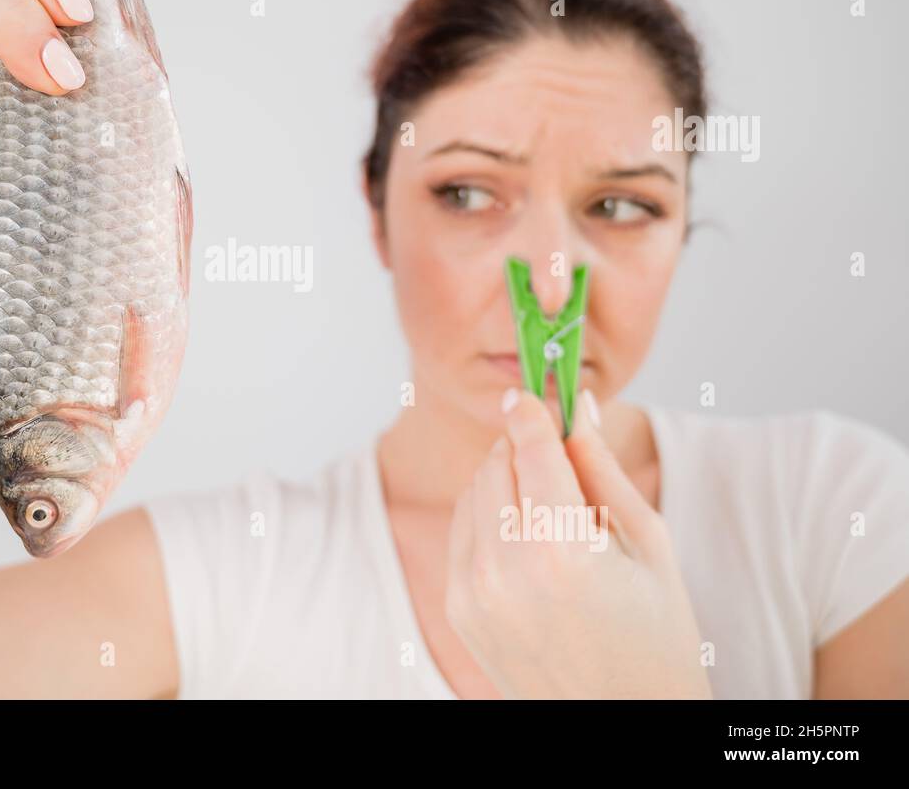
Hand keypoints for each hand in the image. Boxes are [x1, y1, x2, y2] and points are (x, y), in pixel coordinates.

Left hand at [445, 389, 711, 697]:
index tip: (532, 391)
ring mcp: (472, 593)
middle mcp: (505, 571)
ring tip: (557, 519)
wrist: (623, 723)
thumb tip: (578, 401)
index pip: (530, 448)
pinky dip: (488, 519)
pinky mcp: (457, 609)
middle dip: (524, 450)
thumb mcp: (649, 544)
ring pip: (473, 492)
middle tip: (562, 465)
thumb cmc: (656, 635)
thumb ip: (602, 467)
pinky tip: (530, 544)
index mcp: (562, 552)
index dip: (531, 411)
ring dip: (505, 483)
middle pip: (496, 464)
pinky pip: (461, 532)